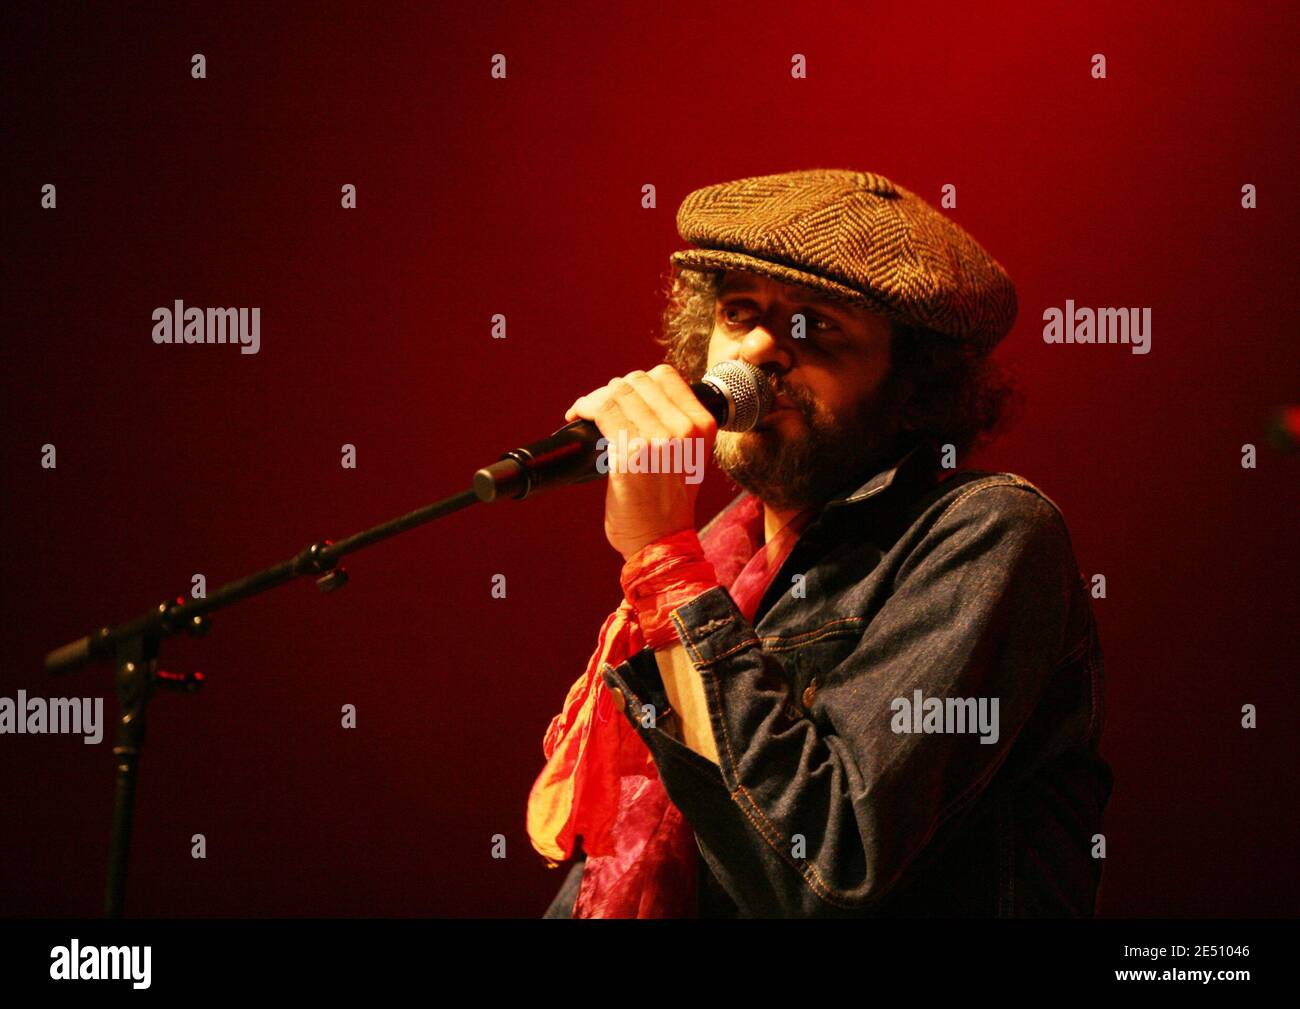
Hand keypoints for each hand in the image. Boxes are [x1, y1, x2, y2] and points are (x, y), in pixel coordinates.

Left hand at [564, 364, 717, 560]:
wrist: (661, 542)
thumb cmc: (667, 503)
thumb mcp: (688, 456)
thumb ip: (674, 424)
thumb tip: (633, 395)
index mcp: (702, 425)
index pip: (665, 376)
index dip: (636, 383)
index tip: (621, 397)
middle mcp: (684, 428)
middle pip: (637, 381)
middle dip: (612, 391)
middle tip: (598, 410)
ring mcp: (659, 440)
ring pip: (617, 391)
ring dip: (594, 399)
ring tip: (585, 413)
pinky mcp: (632, 454)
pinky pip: (602, 411)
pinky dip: (584, 408)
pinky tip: (577, 417)